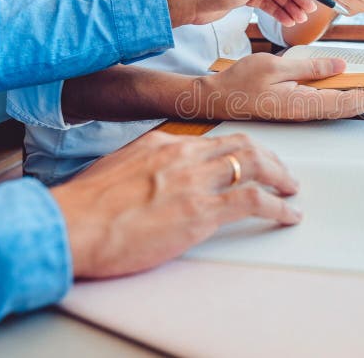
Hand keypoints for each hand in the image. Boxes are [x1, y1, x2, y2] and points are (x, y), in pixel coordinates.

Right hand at [51, 131, 301, 278]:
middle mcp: (184, 155)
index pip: (215, 139)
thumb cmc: (85, 206)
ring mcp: (195, 181)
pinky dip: (278, 206)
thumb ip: (145, 164)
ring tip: (291, 189)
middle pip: (242, 145)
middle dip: (269, 157)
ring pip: (254, 164)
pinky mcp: (201, 211)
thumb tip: (158, 174)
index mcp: (164, 143)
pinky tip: (288, 214)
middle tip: (281, 171)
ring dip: (280, 176)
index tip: (251, 158)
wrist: (71, 224)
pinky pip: (253, 200)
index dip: (240, 149)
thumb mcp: (118, 168)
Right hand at [184, 53, 363, 120]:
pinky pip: (328, 105)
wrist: (218, 98)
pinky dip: (346, 97)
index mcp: (303, 103)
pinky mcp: (296, 108)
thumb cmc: (241, 81)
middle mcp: (306, 112)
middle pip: (349, 108)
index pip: (348, 101)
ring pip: (340, 108)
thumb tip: (341, 65)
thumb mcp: (276, 66)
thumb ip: (310, 67)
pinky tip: (353, 90)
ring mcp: (301, 112)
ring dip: (363, 99)